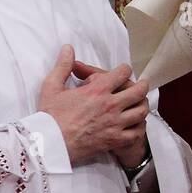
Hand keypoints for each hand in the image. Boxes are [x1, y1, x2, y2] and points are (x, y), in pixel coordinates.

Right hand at [37, 45, 150, 166]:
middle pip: (139, 91)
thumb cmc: (50, 116)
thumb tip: (68, 48)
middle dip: (142, 85)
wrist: (49, 144)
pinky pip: (136, 132)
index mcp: (97, 91)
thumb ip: (62, 66)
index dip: (124, 69)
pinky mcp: (115, 140)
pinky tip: (134, 124)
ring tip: (139, 103)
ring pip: (141, 111)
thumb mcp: (52, 87)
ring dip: (142, 105)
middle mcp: (110, 105)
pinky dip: (138, 127)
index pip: (122, 73)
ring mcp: (115, 124)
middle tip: (141, 85)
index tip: (122, 71)